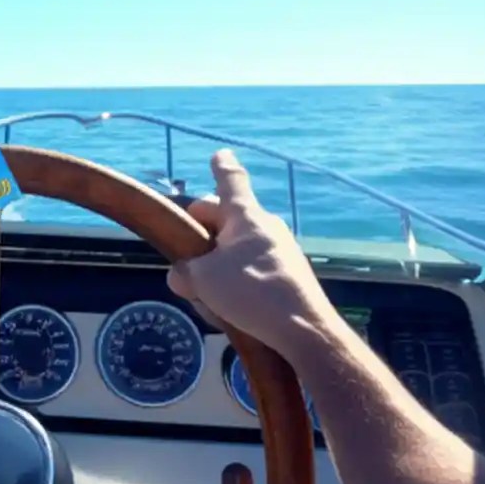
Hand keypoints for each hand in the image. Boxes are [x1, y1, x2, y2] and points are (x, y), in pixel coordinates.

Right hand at [167, 150, 343, 357]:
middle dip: (202, 237)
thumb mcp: (203, 281)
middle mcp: (265, 226)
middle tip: (187, 263)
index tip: (219, 155)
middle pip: (226, 220)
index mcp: (244, 215)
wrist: (303, 328)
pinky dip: (236, 283)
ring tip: (210, 299)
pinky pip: (253, 270)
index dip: (221, 167)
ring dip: (218, 267)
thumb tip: (181, 275)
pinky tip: (232, 311)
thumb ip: (184, 272)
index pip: (230, 180)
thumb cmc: (250, 291)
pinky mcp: (288, 275)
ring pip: (237, 250)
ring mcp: (280, 250)